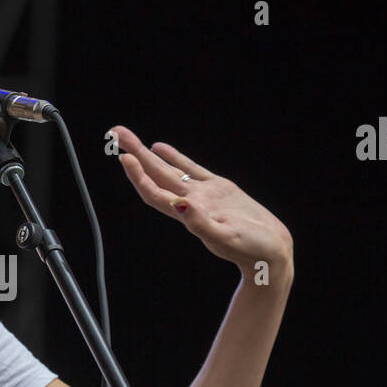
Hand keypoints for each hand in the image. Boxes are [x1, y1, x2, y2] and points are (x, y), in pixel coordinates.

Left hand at [110, 125, 292, 276]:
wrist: (271, 255)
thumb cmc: (252, 250)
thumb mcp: (228, 238)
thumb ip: (202, 224)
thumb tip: (180, 205)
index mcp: (189, 214)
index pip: (155, 192)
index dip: (138, 176)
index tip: (124, 158)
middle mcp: (191, 203)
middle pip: (155, 175)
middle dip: (135, 154)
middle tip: (116, 131)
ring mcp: (203, 195)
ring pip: (169, 170)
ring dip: (148, 154)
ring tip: (129, 137)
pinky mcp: (219, 190)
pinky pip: (191, 169)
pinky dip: (174, 158)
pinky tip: (160, 147)